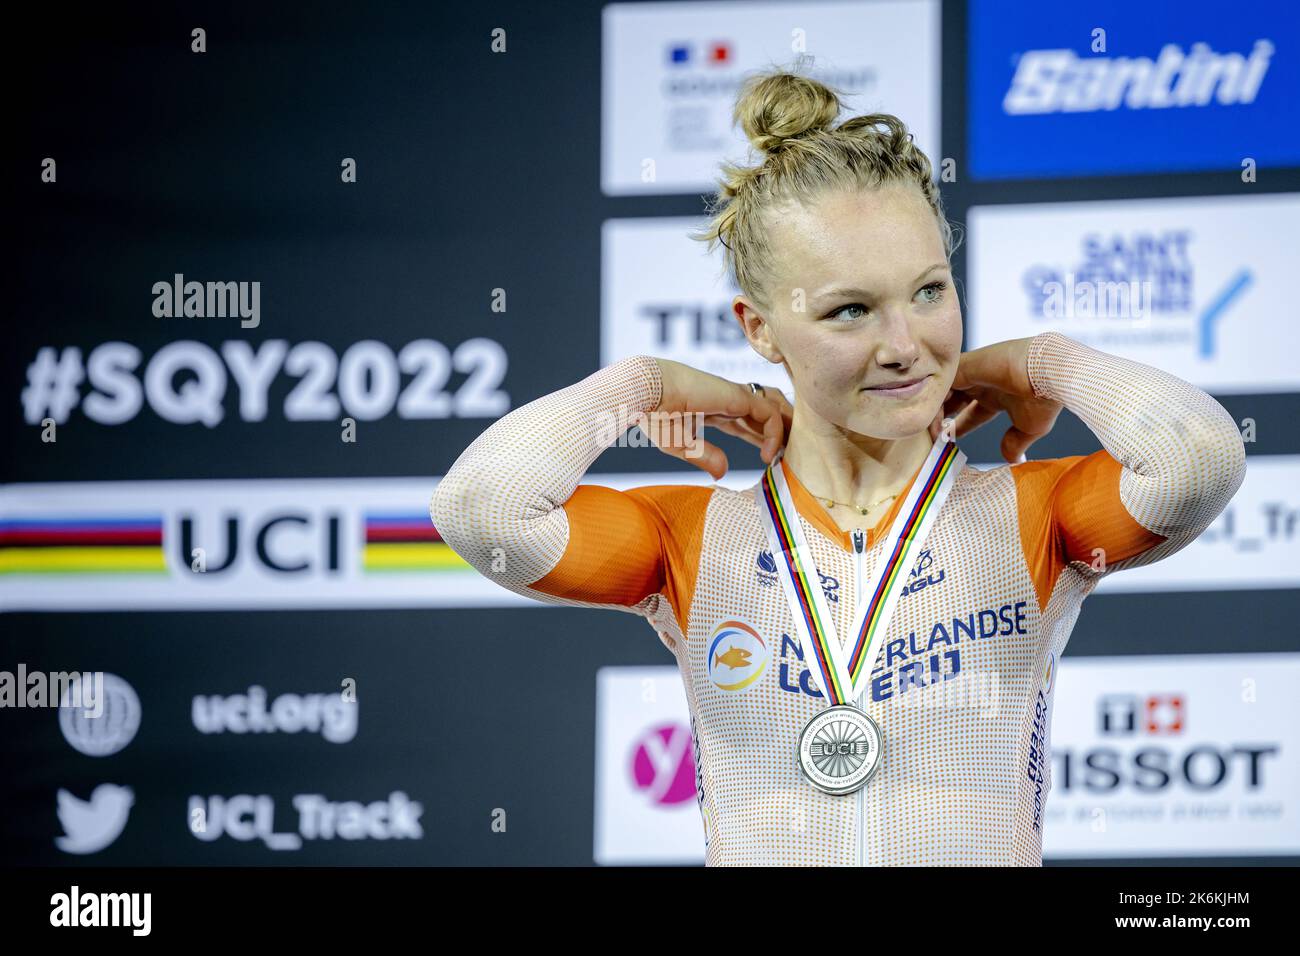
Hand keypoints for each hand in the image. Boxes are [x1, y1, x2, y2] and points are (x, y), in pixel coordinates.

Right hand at [650, 358, 793, 479]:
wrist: (646, 394)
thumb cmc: (654, 415)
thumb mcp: (681, 445)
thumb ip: (705, 457)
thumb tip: (723, 474)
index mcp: (711, 406)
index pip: (745, 420)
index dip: (758, 438)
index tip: (767, 458)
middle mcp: (726, 398)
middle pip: (765, 410)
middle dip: (779, 430)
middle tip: (789, 453)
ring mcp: (734, 395)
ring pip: (773, 407)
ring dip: (785, 428)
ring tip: (789, 452)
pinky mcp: (738, 396)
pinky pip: (768, 414)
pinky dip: (774, 434)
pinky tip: (768, 454)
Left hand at [926, 337, 1062, 462]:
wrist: (1049, 374)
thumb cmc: (1045, 399)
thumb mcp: (1029, 428)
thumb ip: (1016, 443)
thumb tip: (1013, 459)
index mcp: (998, 396)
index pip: (970, 412)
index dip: (959, 427)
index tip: (948, 442)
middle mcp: (983, 383)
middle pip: (953, 401)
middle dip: (942, 419)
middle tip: (933, 439)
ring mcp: (973, 373)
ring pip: (944, 391)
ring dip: (936, 412)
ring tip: (932, 434)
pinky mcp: (964, 366)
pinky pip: (941, 383)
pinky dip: (934, 401)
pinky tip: (931, 419)